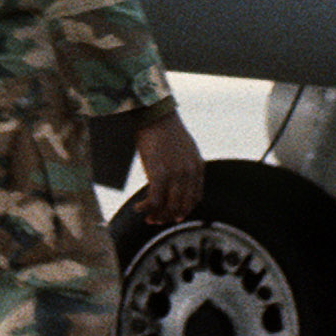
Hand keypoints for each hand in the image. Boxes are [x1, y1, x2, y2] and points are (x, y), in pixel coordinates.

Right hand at [135, 110, 204, 225]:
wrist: (154, 113)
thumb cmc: (164, 128)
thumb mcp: (184, 147)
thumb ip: (185, 165)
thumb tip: (175, 180)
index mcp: (198, 167)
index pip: (195, 198)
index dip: (183, 210)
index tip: (173, 215)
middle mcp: (190, 173)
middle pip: (182, 206)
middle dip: (169, 217)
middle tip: (157, 221)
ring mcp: (175, 174)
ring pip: (169, 206)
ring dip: (157, 216)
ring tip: (147, 218)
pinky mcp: (159, 173)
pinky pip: (154, 200)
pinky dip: (146, 208)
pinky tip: (138, 209)